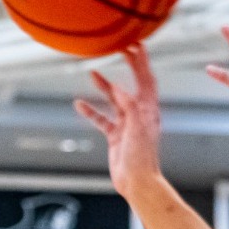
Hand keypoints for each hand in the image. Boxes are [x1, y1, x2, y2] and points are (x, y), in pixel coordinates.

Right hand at [75, 43, 163, 196]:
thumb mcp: (136, 128)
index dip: (142, 62)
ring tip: (92, 73)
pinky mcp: (116, 137)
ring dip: (104, 87)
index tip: (135, 45)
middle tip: (119, 49)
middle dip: (128, 67)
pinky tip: (79, 104)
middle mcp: (140, 115)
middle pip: (133, 85)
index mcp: (149, 111)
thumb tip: (119, 88)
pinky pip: (102, 120)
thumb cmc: (141, 159)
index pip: (147, 80)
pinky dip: (91, 112)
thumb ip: (129, 106)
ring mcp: (127, 126)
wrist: (137, 184)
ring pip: (115, 101)